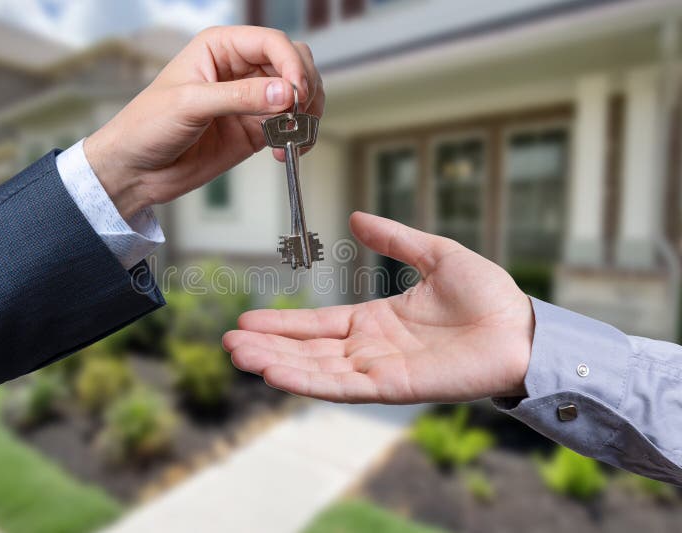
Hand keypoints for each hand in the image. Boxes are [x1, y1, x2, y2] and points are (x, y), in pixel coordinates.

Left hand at [84, 26, 323, 219]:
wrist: (136, 170)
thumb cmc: (146, 126)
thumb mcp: (189, 105)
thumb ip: (238, 97)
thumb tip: (285, 94)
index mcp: (220, 48)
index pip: (272, 43)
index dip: (291, 64)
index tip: (296, 93)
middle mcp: (239, 70)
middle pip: (294, 63)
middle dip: (305, 86)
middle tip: (299, 114)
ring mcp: (250, 101)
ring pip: (298, 95)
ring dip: (307, 114)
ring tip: (295, 136)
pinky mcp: (254, 130)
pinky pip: (289, 127)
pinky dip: (298, 138)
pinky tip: (286, 151)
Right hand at [223, 212, 534, 403]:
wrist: (522, 328)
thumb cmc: (488, 295)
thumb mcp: (435, 254)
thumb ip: (395, 238)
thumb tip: (357, 217)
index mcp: (376, 320)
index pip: (318, 324)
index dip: (284, 323)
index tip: (249, 318)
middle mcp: (371, 349)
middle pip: (308, 350)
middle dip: (268, 346)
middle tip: (230, 341)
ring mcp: (379, 370)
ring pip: (316, 369)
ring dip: (277, 362)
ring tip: (239, 354)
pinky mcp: (393, 387)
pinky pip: (341, 386)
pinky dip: (306, 381)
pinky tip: (274, 373)